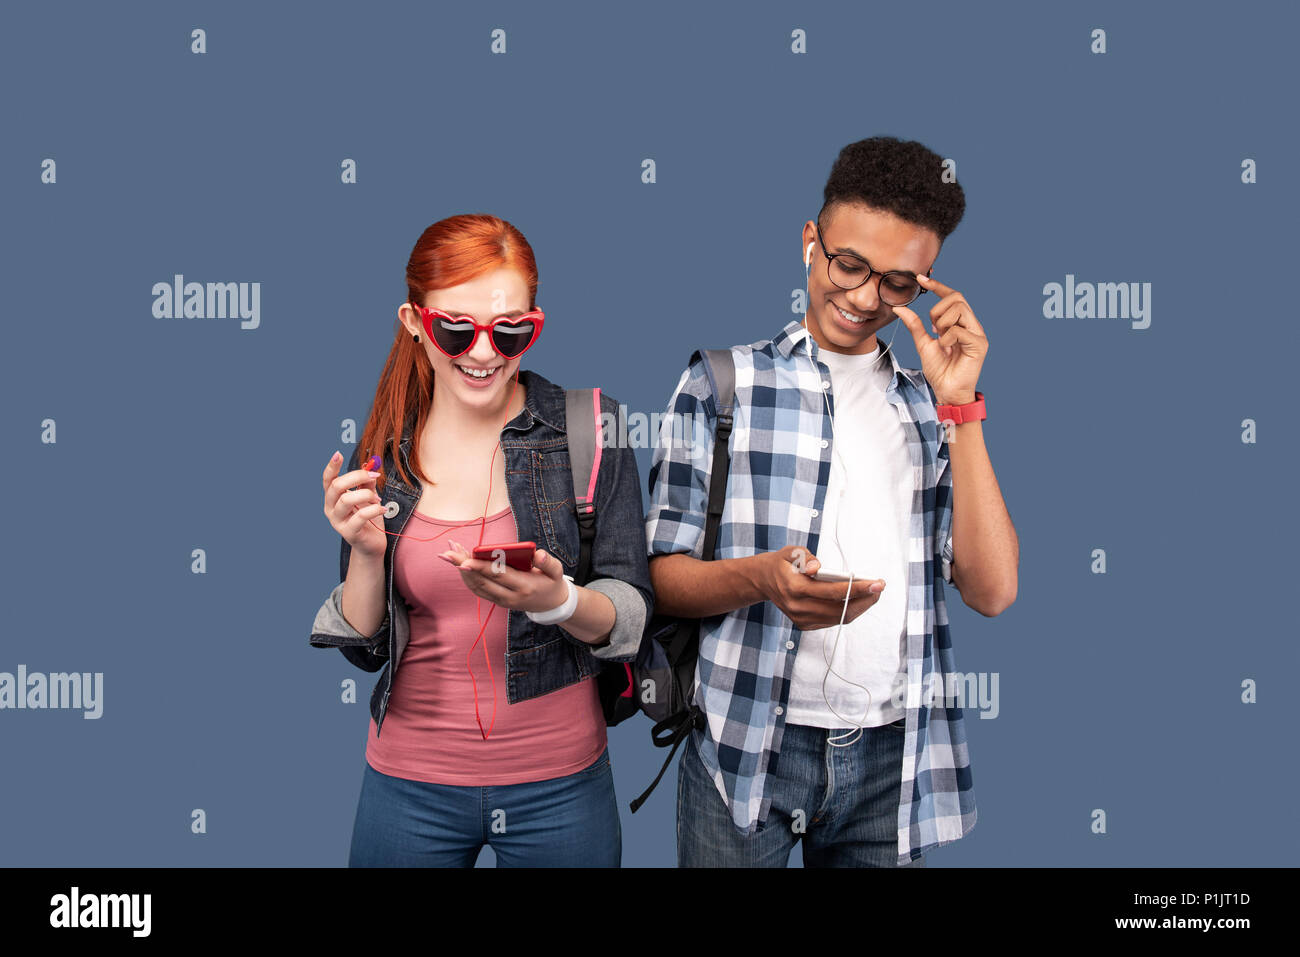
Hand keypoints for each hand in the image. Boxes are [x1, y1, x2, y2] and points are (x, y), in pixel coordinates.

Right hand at [322, 452, 386, 559]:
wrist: (372, 545)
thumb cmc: (369, 519)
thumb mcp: (369, 498)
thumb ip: (367, 483)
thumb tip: (370, 466)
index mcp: (333, 498)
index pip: (328, 480)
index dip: (331, 466)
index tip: (338, 454)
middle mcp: (331, 508)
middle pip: (337, 486)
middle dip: (357, 476)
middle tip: (375, 475)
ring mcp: (337, 522)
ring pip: (347, 500)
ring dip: (367, 495)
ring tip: (378, 498)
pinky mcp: (349, 533)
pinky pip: (360, 516)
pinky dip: (375, 510)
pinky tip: (383, 509)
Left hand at [439, 542, 571, 613]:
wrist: (552, 605)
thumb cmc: (552, 583)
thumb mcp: (556, 572)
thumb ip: (548, 562)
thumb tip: (538, 554)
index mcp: (524, 587)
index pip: (498, 576)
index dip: (480, 568)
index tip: (464, 561)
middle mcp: (509, 597)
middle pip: (481, 581)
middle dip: (462, 566)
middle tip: (447, 552)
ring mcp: (501, 601)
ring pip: (476, 586)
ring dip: (461, 570)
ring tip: (450, 551)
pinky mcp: (497, 600)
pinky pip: (477, 589)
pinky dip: (466, 576)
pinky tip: (459, 562)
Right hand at [748, 545, 884, 630]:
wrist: (763, 581)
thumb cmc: (782, 564)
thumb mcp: (790, 552)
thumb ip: (805, 557)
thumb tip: (817, 567)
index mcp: (794, 588)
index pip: (833, 592)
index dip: (857, 588)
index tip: (876, 583)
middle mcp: (798, 607)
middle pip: (840, 609)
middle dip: (865, 599)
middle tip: (879, 587)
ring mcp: (801, 619)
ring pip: (839, 618)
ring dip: (860, 606)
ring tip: (873, 593)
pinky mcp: (805, 624)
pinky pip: (832, 620)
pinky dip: (848, 611)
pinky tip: (857, 600)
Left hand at [891, 273, 987, 405]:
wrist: (947, 392)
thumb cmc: (940, 370)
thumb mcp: (923, 344)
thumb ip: (915, 326)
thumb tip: (900, 308)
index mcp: (960, 323)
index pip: (952, 296)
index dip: (938, 286)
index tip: (920, 278)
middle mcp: (972, 325)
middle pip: (957, 297)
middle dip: (938, 310)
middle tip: (933, 329)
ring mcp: (977, 334)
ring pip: (959, 309)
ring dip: (942, 322)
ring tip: (941, 339)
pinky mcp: (979, 344)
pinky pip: (959, 330)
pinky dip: (947, 338)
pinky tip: (946, 348)